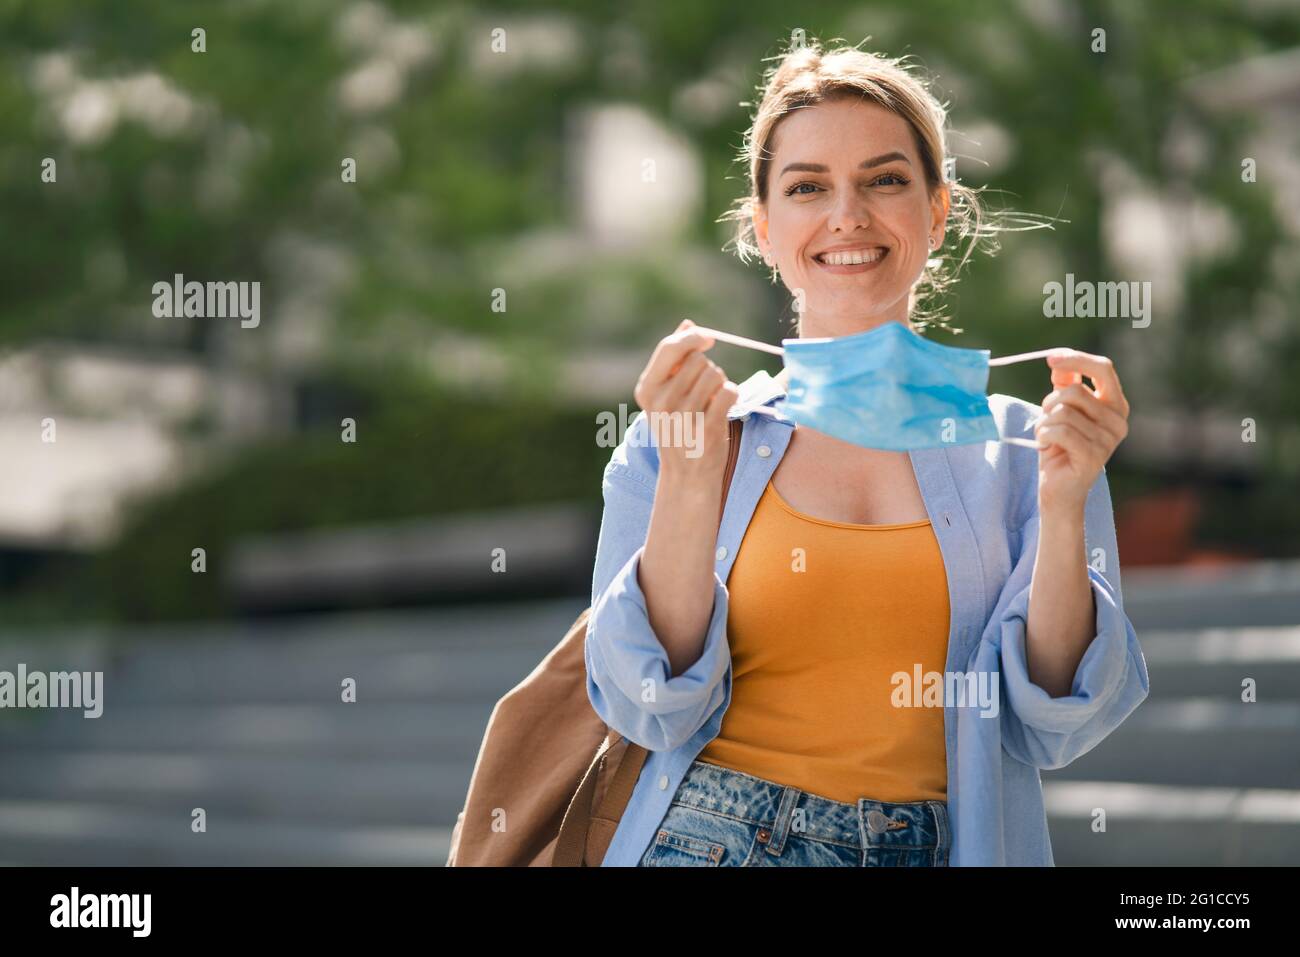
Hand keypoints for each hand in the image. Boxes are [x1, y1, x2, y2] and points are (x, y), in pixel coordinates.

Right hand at [632, 319, 738, 479]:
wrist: (685, 475)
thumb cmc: (677, 428)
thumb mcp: (665, 395)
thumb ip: (674, 359)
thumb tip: (688, 324)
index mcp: (647, 390)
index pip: (670, 347)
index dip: (692, 337)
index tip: (708, 339)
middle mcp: (662, 402)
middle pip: (699, 360)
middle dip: (707, 369)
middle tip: (703, 390)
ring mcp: (684, 416)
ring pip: (716, 374)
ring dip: (719, 383)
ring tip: (710, 402)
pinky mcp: (708, 427)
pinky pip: (729, 391)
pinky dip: (731, 396)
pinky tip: (722, 409)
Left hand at [1033, 349, 1129, 517]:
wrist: (1059, 490)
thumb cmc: (1060, 447)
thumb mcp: (1061, 411)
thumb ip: (1065, 385)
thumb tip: (1059, 360)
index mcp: (1116, 405)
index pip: (1103, 369)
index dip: (1076, 360)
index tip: (1051, 358)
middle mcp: (1118, 421)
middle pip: (1076, 392)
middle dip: (1050, 402)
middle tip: (1046, 419)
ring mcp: (1108, 440)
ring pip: (1063, 412)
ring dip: (1044, 423)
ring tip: (1048, 437)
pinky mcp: (1093, 456)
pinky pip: (1059, 431)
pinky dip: (1044, 436)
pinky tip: (1047, 447)